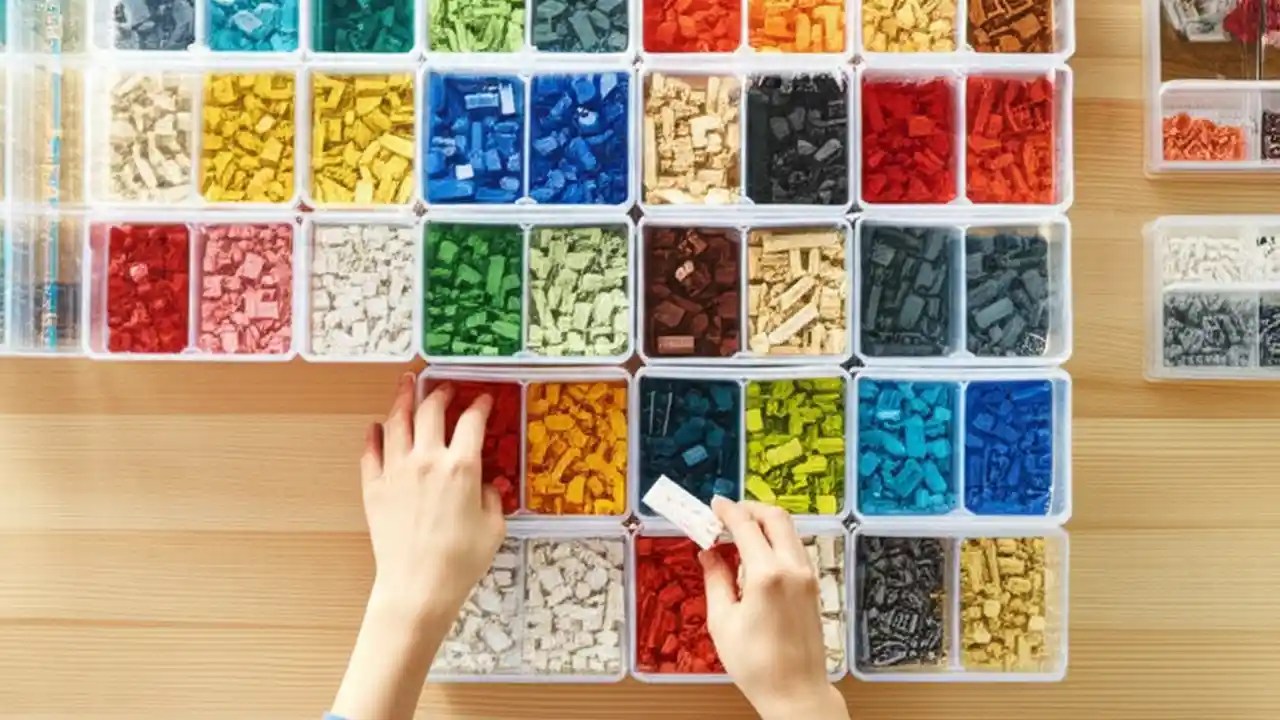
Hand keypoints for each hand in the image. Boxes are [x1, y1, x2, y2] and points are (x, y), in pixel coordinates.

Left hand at [332, 374, 506, 719]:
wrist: (418, 586)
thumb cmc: (461, 561)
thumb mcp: (493, 528)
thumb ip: (492, 498)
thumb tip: (489, 485)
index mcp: (462, 467)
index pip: (472, 422)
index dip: (479, 406)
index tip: (483, 400)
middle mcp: (427, 460)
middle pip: (431, 412)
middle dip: (440, 394)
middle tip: (444, 388)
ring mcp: (396, 471)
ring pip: (396, 422)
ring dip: (402, 399)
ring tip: (405, 385)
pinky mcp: (374, 488)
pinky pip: (371, 452)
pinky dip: (375, 436)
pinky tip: (376, 428)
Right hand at [700, 498, 848, 719]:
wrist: (796, 692)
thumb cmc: (757, 664)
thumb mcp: (723, 621)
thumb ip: (716, 580)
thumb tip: (709, 554)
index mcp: (767, 575)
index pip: (746, 526)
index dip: (727, 511)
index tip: (714, 505)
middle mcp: (792, 569)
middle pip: (775, 517)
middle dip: (750, 509)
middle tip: (728, 514)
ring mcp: (807, 577)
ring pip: (789, 531)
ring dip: (765, 523)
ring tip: (739, 535)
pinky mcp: (813, 587)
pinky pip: (795, 549)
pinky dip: (776, 540)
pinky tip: (757, 555)